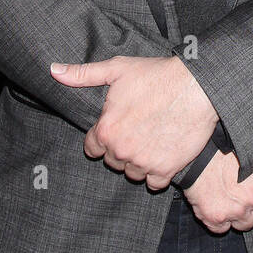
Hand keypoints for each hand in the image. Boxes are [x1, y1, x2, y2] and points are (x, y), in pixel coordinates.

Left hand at [51, 55, 217, 188]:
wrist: (197, 87)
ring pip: (132, 173)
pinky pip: (154, 183)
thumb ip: (83, 74)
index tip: (118, 129)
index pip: (93, 148)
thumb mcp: (118, 69)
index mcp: (106, 129)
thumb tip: (54, 71)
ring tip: (151, 141)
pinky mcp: (165, 169)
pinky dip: (158, 172)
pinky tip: (163, 153)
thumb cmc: (158, 76)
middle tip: (139, 130)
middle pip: (113, 161)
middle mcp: (121, 150)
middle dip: (122, 148)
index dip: (104, 138)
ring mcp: (143, 162)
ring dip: (139, 162)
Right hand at [185, 150, 252, 233]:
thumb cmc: (232, 145)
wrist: (195, 148)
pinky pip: (224, 228)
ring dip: (242, 213)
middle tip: (246, 184)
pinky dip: (221, 218)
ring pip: (248, 224)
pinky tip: (217, 199)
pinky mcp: (215, 218)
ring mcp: (236, 211)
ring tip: (230, 191)